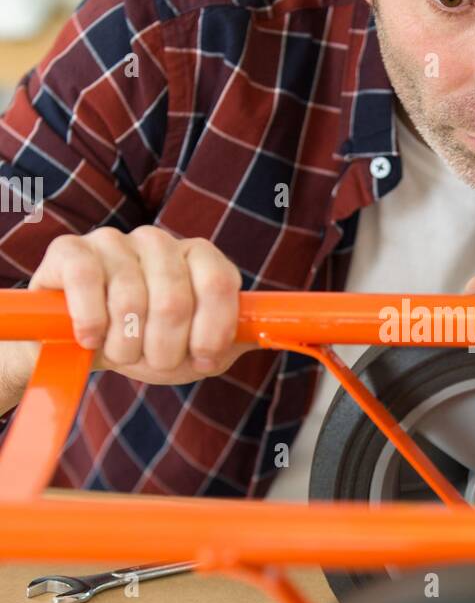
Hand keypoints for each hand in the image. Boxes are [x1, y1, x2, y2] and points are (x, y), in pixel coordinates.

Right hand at [21, 227, 256, 386]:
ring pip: (130, 296)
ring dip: (125, 345)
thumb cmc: (144, 344)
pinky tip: (90, 338)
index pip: (219, 282)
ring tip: (120, 353)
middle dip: (165, 348)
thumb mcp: (194, 350)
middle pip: (175, 298)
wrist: (81, 345)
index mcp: (197, 259)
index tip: (201, 359)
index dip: (213, 330)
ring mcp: (113, 240)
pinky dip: (90, 322)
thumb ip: (232, 340)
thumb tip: (276, 333)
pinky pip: (87, 280)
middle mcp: (158, 242)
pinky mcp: (70, 249)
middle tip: (152, 362)